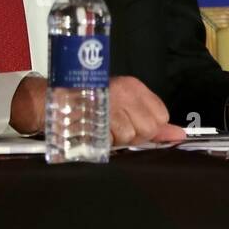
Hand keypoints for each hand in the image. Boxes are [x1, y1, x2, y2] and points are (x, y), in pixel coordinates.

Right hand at [11, 74, 185, 144]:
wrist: (48, 101)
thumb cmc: (86, 103)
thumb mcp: (123, 107)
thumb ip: (153, 122)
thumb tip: (179, 135)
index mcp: (134, 86)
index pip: (161, 115)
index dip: (148, 126)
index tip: (132, 124)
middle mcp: (126, 92)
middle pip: (149, 128)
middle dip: (134, 135)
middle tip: (113, 127)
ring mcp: (111, 103)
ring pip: (130, 136)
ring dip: (115, 139)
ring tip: (100, 127)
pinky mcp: (96, 116)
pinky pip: (112, 140)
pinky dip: (103, 141)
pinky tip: (92, 131)